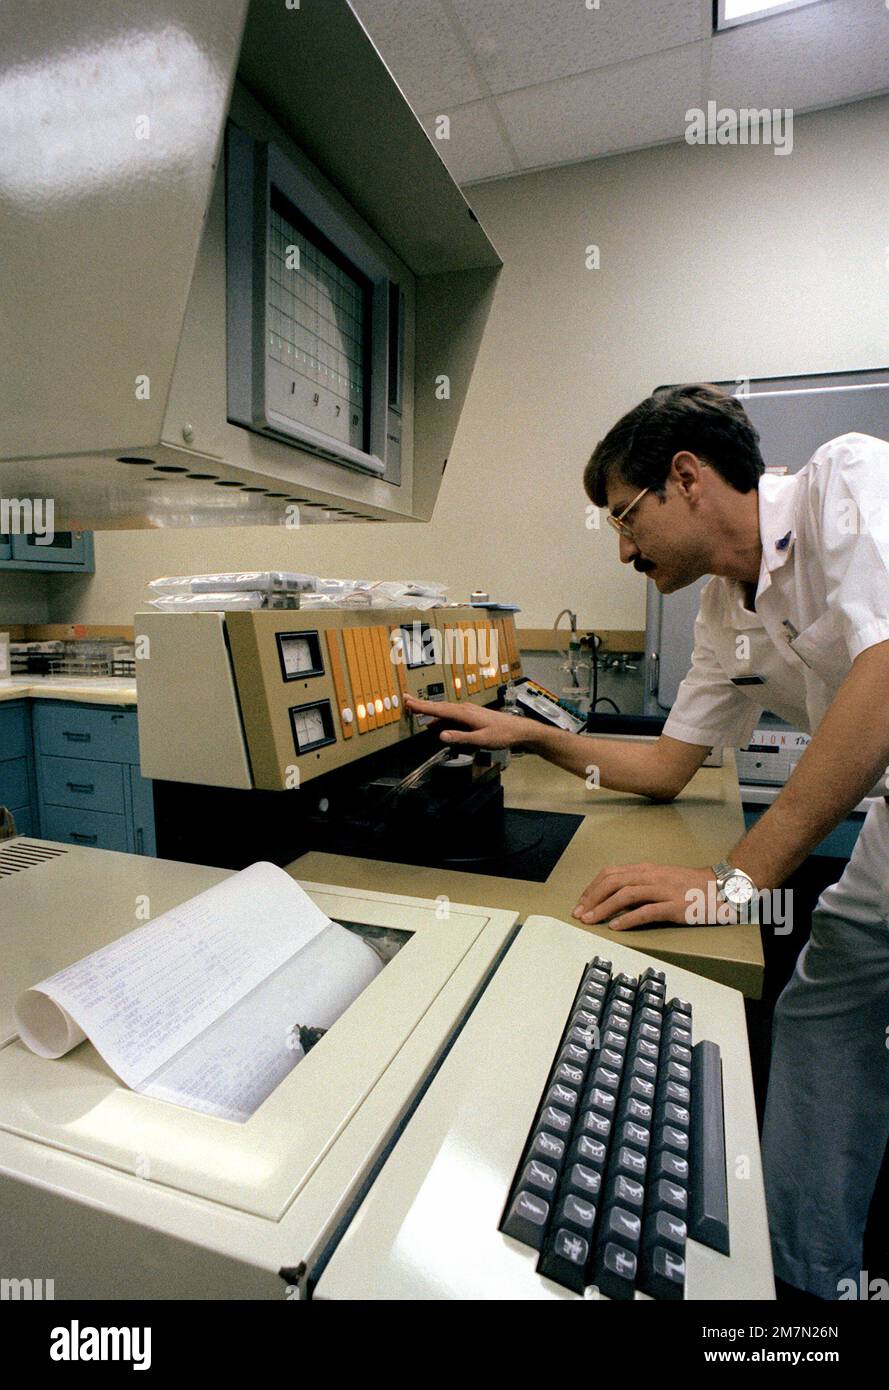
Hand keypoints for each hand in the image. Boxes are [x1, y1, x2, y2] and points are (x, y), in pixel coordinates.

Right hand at [403, 695, 534, 750]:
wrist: (518, 729)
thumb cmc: (502, 734)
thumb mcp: (480, 739)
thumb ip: (460, 737)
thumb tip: (440, 735)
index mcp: (465, 713)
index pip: (438, 710)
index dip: (422, 707)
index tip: (408, 703)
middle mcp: (465, 709)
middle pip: (439, 706)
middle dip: (422, 704)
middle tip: (406, 700)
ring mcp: (468, 711)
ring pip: (445, 710)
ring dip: (430, 710)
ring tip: (416, 709)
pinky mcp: (471, 715)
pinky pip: (452, 715)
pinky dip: (441, 717)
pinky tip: (437, 723)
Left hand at [572, 862, 729, 930]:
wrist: (720, 888)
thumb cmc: (688, 886)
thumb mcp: (659, 878)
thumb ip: (638, 884)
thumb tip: (613, 896)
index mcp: (645, 869)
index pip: (610, 874)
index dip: (592, 888)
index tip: (581, 903)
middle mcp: (651, 876)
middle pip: (613, 882)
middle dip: (591, 898)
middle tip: (579, 914)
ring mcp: (662, 890)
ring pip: (625, 895)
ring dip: (603, 908)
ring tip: (590, 920)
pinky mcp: (674, 906)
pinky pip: (646, 911)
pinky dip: (627, 919)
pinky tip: (615, 927)